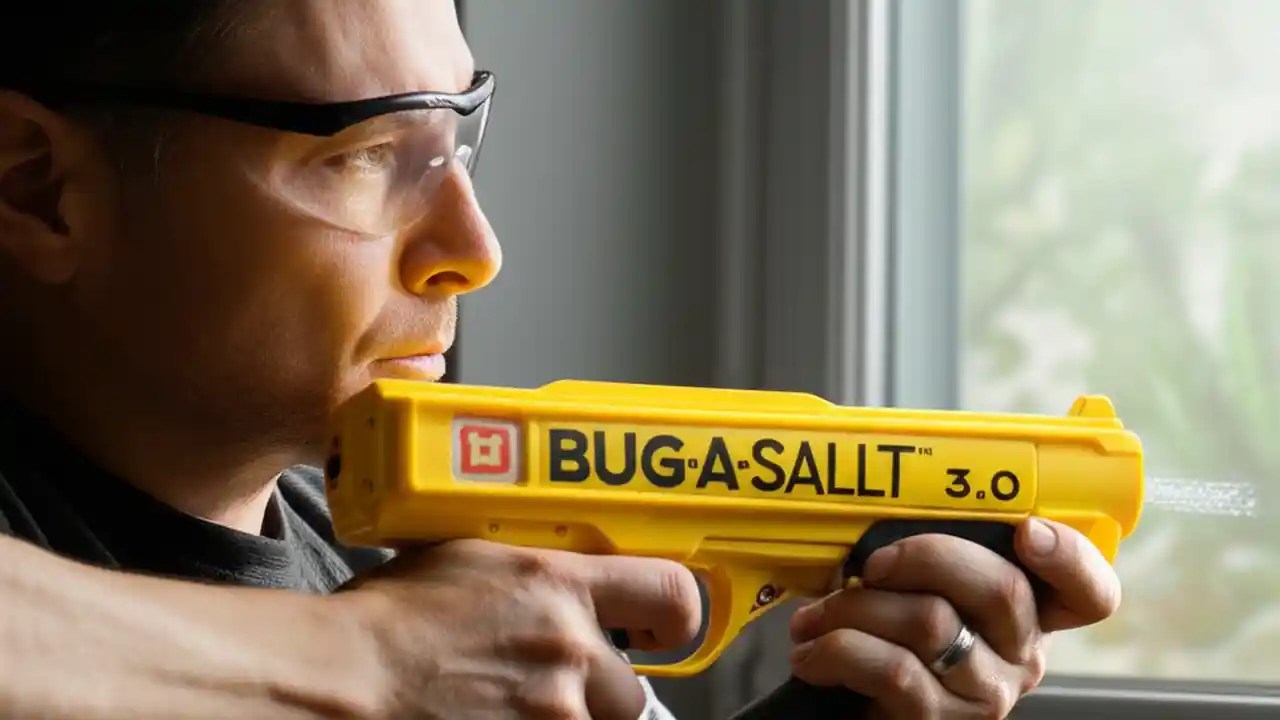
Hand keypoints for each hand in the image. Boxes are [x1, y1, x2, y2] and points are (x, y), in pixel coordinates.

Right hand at [332, 539, 700, 719]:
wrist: (341, 680)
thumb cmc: (389, 618)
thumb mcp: (470, 561)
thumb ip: (534, 572)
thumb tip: (563, 577)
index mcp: (559, 583)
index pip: (672, 594)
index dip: (677, 618)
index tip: (662, 631)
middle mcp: (568, 648)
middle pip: (634, 690)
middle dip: (599, 695)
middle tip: (551, 688)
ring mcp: (553, 711)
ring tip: (510, 708)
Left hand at [786, 519, 1120, 718]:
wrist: (848, 719)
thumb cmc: (881, 647)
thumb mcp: (915, 598)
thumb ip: (928, 564)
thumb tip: (881, 519)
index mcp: (1027, 618)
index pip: (1089, 593)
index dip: (1071, 557)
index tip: (1028, 530)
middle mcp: (1020, 659)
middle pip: (1001, 588)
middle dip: (923, 555)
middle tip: (867, 565)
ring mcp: (984, 696)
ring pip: (931, 622)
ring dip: (853, 608)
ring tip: (814, 618)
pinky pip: (893, 669)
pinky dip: (836, 649)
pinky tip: (810, 654)